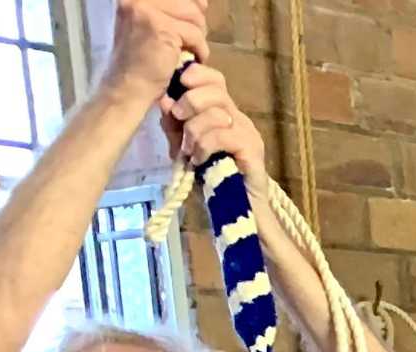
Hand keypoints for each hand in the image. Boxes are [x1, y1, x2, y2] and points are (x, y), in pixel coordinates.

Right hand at [100, 0, 210, 104]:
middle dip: (196, 21)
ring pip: (194, 15)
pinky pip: (195, 34)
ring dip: (198, 36)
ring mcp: (146, 9)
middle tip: (190, 40)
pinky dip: (200, 50)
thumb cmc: (142, 60)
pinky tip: (192, 60)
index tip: (195, 17)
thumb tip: (202, 1)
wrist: (129, 87)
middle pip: (187, 0)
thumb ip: (171, 10)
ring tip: (189, 50)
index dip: (191, 3)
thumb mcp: (153, 25)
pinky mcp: (160, 28)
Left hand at [160, 61, 264, 182]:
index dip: (196, 74)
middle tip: (178, 117)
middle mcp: (238, 118)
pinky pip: (222, 135)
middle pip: (216, 89)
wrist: (238, 213)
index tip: (178, 83)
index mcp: (224, 113)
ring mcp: (248, 133)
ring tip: (189, 151)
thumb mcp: (184, 148)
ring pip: (216, 112)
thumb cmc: (212, 181)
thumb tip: (163, 99)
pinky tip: (199, 160)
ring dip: (194, 130)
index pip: (214, 79)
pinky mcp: (252, 150)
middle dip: (190, 100)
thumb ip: (174, 124)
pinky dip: (204, 146)